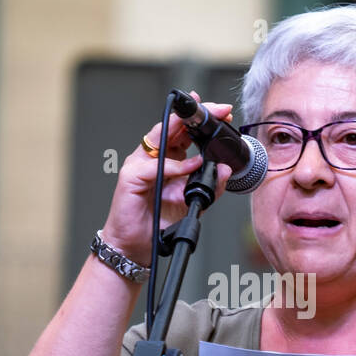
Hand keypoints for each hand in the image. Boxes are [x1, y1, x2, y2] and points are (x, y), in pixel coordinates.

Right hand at [102, 90, 234, 265]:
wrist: (136, 245)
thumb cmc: (157, 221)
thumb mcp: (191, 201)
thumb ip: (210, 186)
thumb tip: (224, 169)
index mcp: (167, 158)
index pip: (184, 131)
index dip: (201, 120)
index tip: (222, 112)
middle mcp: (152, 157)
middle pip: (172, 126)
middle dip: (195, 114)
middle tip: (217, 110)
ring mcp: (139, 164)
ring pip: (160, 137)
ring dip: (183, 127)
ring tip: (204, 124)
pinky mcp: (131, 177)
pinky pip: (154, 166)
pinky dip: (174, 166)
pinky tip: (190, 165)